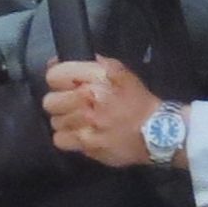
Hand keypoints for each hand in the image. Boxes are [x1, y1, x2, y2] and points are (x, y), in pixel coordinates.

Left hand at [42, 55, 165, 166]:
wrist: (158, 131)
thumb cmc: (137, 100)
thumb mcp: (119, 71)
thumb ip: (92, 63)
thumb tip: (59, 61)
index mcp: (94, 78)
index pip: (54, 75)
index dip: (58, 79)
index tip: (66, 85)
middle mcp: (86, 100)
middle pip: (50, 101)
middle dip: (60, 102)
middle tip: (73, 104)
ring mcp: (85, 125)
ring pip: (55, 122)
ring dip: (65, 121)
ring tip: (80, 120)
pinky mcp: (87, 145)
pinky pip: (60, 140)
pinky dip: (67, 138)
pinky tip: (80, 134)